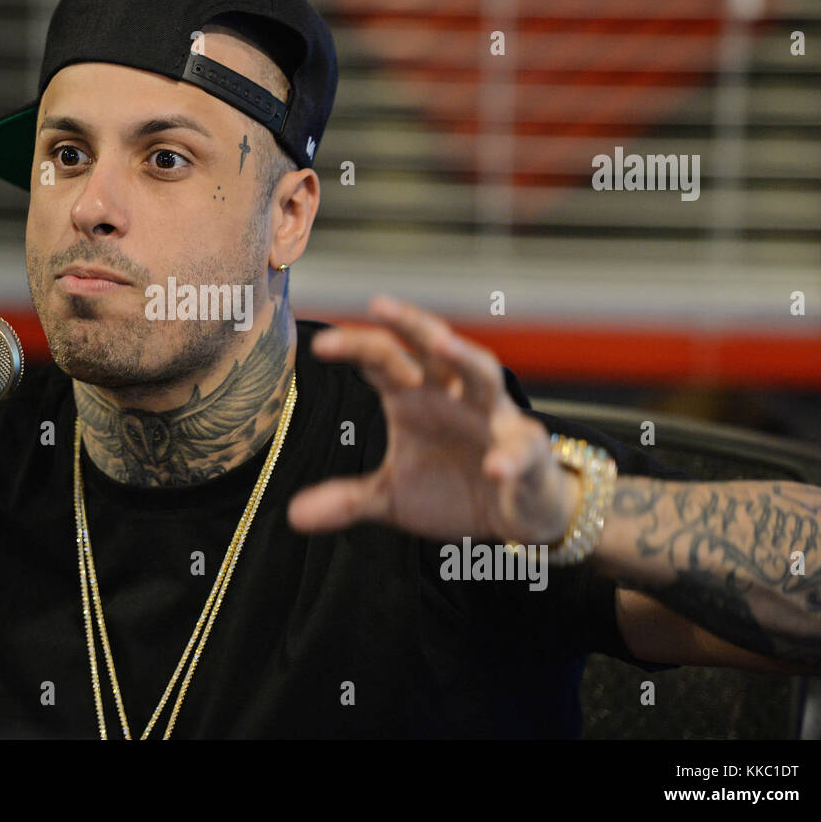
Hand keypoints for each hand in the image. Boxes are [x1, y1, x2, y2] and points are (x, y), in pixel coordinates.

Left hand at [287, 295, 578, 544]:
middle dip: (408, 324)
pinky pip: (520, 447)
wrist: (517, 511)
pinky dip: (509, 456)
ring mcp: (494, 418)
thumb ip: (347, 500)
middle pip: (431, 347)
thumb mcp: (392, 497)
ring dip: (463, 356)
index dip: (354, 348)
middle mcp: (454, 394)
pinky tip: (495, 467)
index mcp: (416, 396)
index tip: (321, 347)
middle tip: (379, 305)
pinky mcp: (527, 450)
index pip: (382, 358)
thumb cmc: (455, 487)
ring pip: (482, 373)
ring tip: (442, 344)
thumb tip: (293, 516)